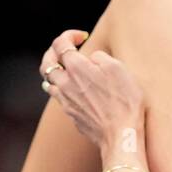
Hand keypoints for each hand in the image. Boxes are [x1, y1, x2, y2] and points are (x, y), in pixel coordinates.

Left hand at [40, 29, 144, 153]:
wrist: (121, 136)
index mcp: (76, 68)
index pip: (60, 44)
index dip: (69, 35)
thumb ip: (100, 57)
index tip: (82, 36)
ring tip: (66, 70)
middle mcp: (65, 84)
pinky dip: (63, 90)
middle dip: (53, 52)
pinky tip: (74, 91)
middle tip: (65, 49)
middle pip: (46, 64)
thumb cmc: (124, 102)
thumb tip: (91, 58)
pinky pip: (60, 99)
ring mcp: (66, 102)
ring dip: (55, 73)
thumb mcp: (119, 69)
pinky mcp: (72, 116)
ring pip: (49, 83)